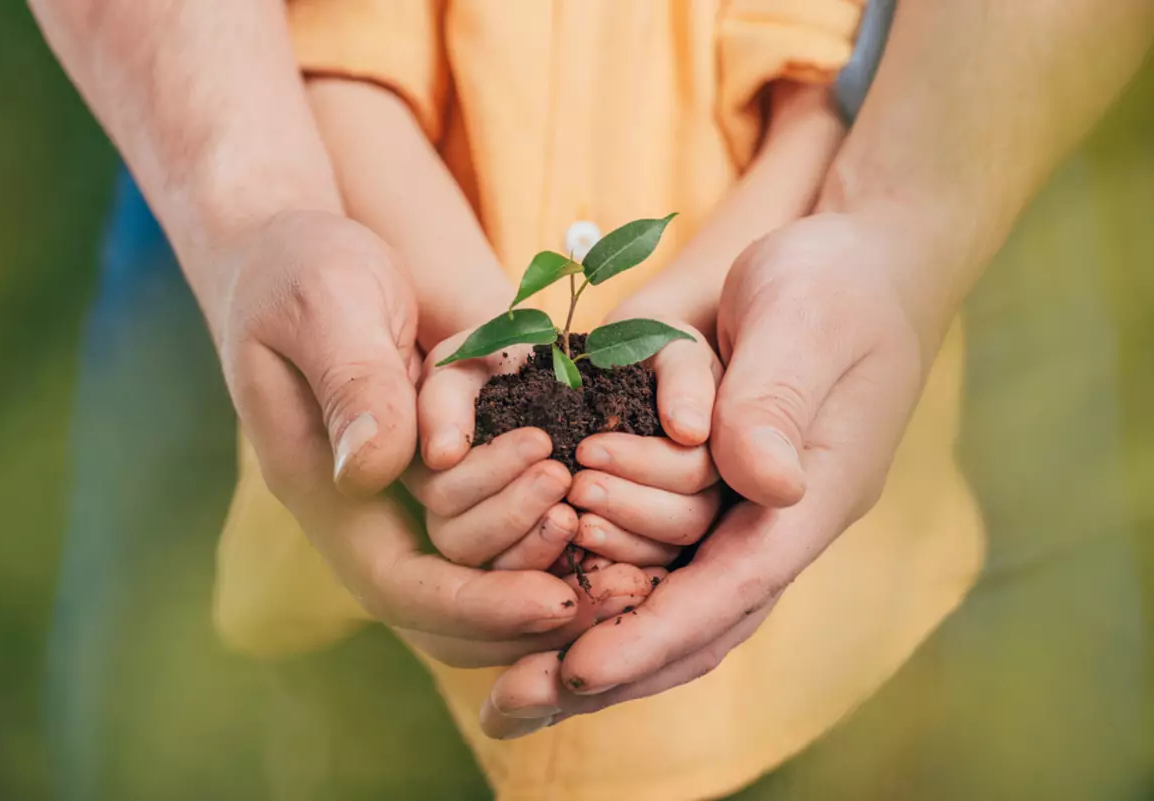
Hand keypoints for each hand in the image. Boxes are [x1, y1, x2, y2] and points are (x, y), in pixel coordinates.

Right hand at [212, 210, 580, 641]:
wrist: (294, 247)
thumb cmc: (298, 266)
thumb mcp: (322, 306)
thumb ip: (351, 382)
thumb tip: (374, 471)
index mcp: (324, 488)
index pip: (400, 587)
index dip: (478, 605)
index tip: (556, 599)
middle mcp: (366, 507)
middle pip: (445, 605)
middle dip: (520, 587)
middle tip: (583, 525)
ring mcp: (403, 488)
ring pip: (475, 569)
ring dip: (536, 549)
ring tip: (583, 494)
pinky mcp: (440, 460)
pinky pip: (494, 523)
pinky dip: (543, 524)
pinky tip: (591, 499)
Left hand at [481, 213, 933, 736]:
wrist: (841, 256)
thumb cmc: (837, 283)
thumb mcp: (809, 321)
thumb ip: (779, 396)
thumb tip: (762, 483)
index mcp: (808, 498)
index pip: (733, 588)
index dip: (656, 635)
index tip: (580, 673)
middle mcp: (763, 518)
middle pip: (689, 619)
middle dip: (604, 666)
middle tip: (512, 703)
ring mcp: (727, 501)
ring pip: (660, 594)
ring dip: (586, 621)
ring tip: (509, 644)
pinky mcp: (693, 474)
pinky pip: (646, 551)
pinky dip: (589, 581)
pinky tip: (531, 605)